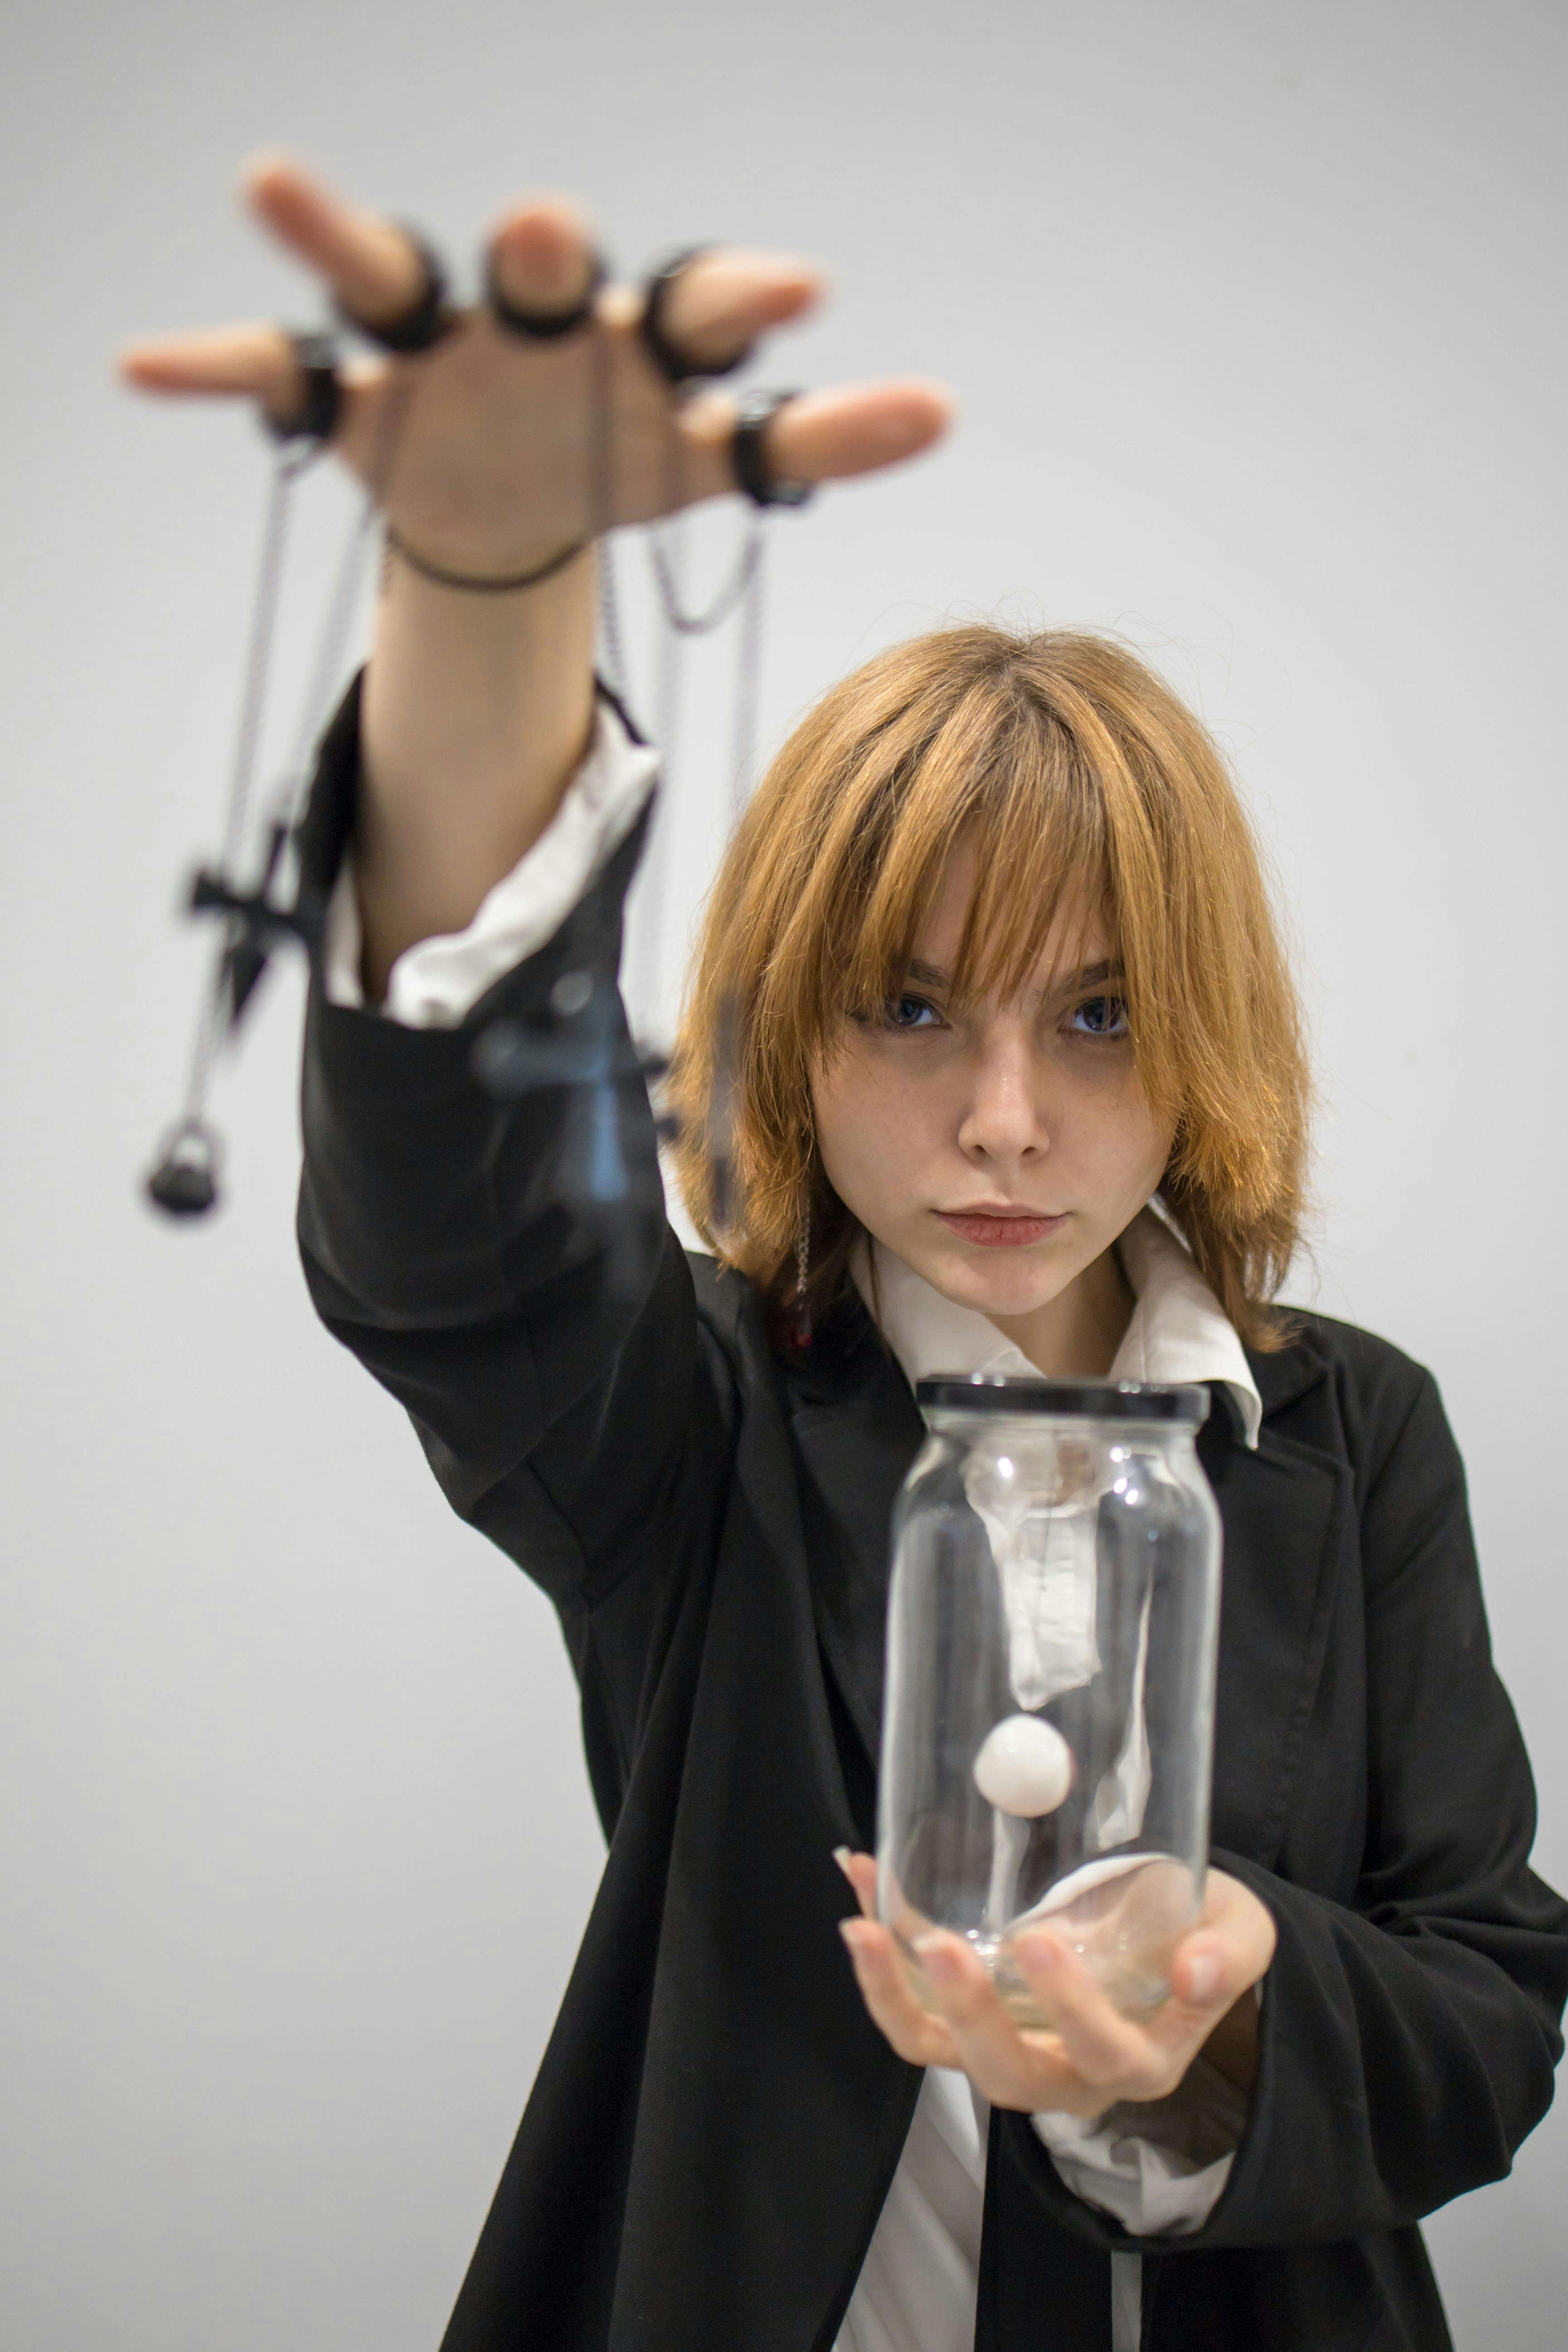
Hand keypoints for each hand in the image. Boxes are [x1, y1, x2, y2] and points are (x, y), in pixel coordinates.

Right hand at [119, 153, 953, 577]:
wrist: (513, 493)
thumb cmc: (621, 455)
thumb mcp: (714, 462)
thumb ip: (818, 439)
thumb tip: (948, 408)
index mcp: (637, 341)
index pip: (699, 313)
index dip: (739, 303)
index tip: (800, 299)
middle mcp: (533, 320)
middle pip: (543, 276)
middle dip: (543, 252)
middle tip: (547, 228)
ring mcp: (433, 348)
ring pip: (382, 277)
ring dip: (329, 232)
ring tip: (265, 183)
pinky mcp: (348, 393)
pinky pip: (269, 374)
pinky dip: (211, 368)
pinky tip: (140, 367)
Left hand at [835, 1850, 1274, 2118]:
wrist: (1169, 1931)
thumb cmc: (1201, 1932)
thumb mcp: (1239, 1931)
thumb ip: (1228, 1953)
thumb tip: (1197, 1968)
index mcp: (1143, 2060)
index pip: (1106, 2054)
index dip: (1071, 2011)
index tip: (1040, 1942)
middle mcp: (1069, 2074)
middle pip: (1008, 2073)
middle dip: (968, 2014)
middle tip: (938, 1945)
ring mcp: (1009, 2048)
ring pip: (941, 2053)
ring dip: (893, 1997)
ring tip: (860, 1928)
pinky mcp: (966, 2019)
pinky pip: (913, 2009)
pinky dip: (880, 1957)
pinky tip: (861, 1886)